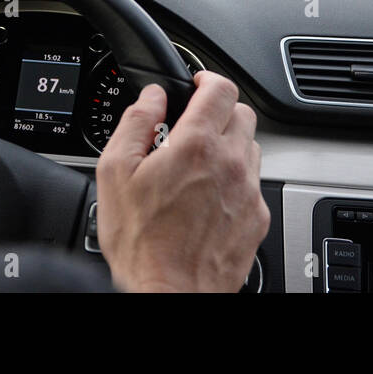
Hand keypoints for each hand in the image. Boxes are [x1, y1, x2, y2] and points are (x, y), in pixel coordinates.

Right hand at [95, 71, 268, 291]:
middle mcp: (232, 164)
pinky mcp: (257, 218)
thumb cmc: (141, 243)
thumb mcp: (115, 173)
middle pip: (242, 112)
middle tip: (193, 126)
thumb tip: (152, 97)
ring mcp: (249, 192)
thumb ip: (135, 123)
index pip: (221, 87)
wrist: (169, 295)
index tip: (197, 84)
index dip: (207, 78)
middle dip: (219, 111)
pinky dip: (236, 179)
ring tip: (199, 164)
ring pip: (251, 147)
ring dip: (230, 145)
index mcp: (197, 145)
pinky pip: (254, 183)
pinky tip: (210, 196)